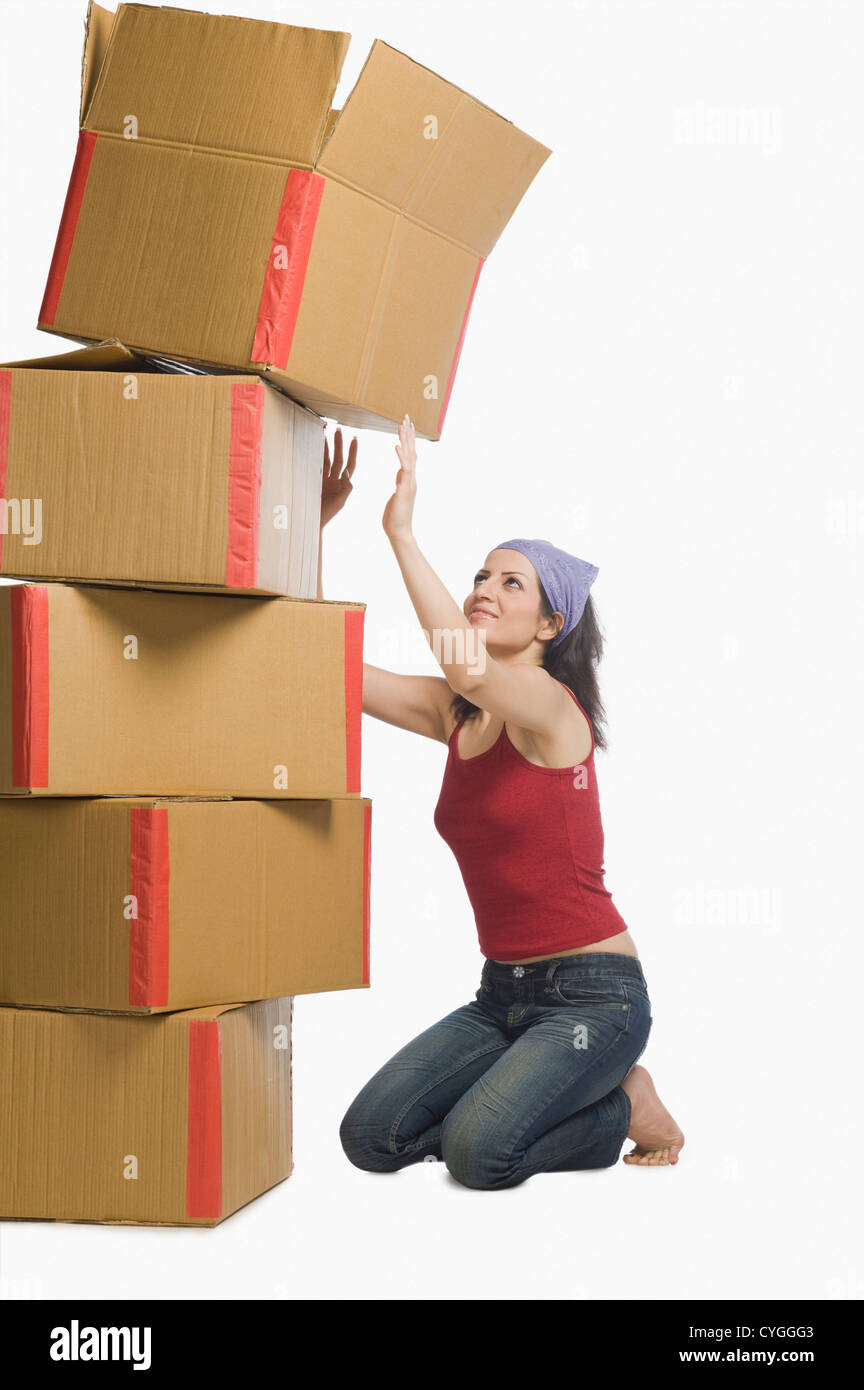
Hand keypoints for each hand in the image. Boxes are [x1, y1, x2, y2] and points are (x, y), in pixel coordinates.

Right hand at [321, 426, 356, 527]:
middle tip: (338, 430)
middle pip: (337, 459)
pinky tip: (313, 445)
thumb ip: (345, 488)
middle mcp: (333, 480)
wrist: (310, 522)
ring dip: (326, 447)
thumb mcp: (339, 502)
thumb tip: (348, 473)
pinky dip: (314, 455)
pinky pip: (314, 464)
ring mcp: (322, 480)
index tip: (355, 438)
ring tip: (324, 433)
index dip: (353, 452)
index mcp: (342, 485)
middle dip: (338, 444)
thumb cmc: (326, 515)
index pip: (350, 465)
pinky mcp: (312, 480)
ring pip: (325, 460)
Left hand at [382, 414, 416, 541]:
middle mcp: (411, 478)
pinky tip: (396, 445)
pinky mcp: (405, 489)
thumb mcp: (396, 495)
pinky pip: (403, 469)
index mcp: (408, 479)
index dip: (408, 440)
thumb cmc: (395, 517)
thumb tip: (400, 474)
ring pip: (409, 457)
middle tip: (407, 417)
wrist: (399, 531)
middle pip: (411, 451)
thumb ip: (399, 483)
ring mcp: (409, 483)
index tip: (407, 425)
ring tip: (403, 425)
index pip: (410, 455)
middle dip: (409, 434)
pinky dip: (400, 456)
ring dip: (405, 440)